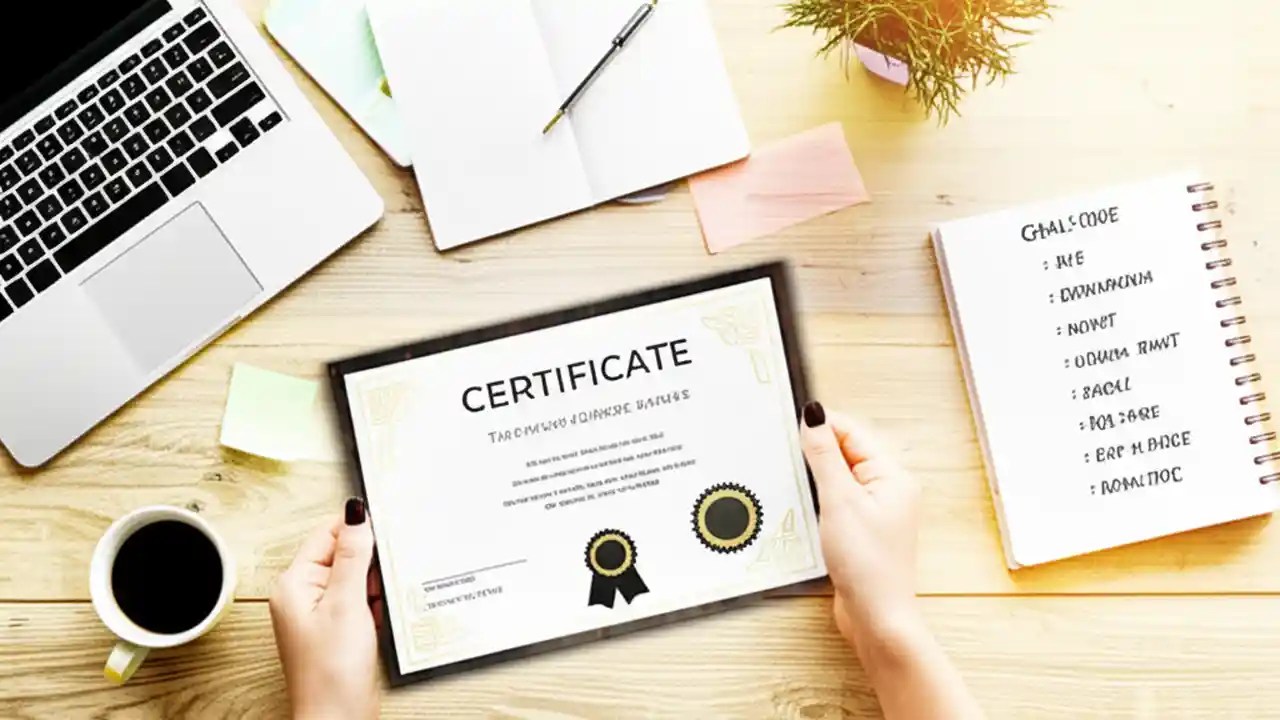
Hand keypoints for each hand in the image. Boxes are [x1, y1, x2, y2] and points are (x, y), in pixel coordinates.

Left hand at [270, 499, 382, 719]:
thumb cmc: (331, 673)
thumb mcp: (346, 603)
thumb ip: (353, 555)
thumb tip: (355, 512)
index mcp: (295, 583)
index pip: (328, 534)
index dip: (357, 529)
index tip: (386, 526)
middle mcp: (304, 595)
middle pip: (344, 555)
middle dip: (370, 564)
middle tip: (380, 581)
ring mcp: (322, 613)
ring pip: (357, 579)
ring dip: (375, 587)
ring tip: (377, 608)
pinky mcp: (339, 630)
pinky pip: (362, 602)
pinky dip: (376, 606)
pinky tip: (379, 620)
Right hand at [799, 403, 922, 655]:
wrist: (876, 616)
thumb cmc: (868, 565)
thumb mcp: (839, 500)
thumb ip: (824, 455)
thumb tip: (814, 415)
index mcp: (892, 476)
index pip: (852, 433)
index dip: (821, 425)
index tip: (790, 420)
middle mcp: (887, 490)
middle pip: (845, 453)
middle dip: (815, 452)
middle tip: (786, 454)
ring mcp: (874, 511)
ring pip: (837, 478)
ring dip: (814, 477)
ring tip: (795, 484)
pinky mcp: (860, 530)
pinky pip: (836, 500)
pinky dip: (817, 499)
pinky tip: (803, 507)